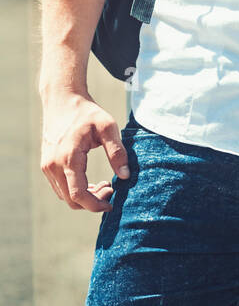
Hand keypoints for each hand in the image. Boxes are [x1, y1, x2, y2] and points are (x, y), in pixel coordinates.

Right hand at [40, 90, 128, 212]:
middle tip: (111, 189)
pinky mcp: (46, 165)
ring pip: (65, 195)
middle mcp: (53, 165)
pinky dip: (75, 190)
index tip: (111, 203)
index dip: (96, 205)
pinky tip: (90, 182)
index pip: (79, 194)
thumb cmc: (87, 112)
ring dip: (84, 197)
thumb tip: (125, 175)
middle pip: (71, 200)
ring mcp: (47, 166)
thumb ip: (117, 151)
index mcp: (69, 157)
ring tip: (104, 185)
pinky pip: (60, 187)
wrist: (62, 100)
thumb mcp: (107, 127)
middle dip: (92, 202)